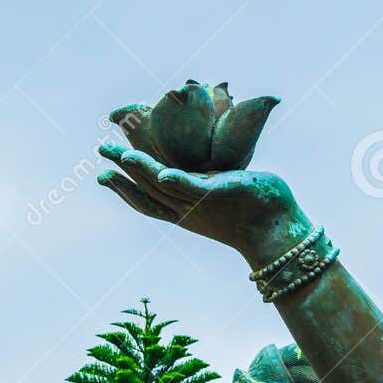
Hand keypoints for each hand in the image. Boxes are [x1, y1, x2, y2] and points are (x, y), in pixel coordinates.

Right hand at [96, 142, 305, 262]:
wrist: (281, 230)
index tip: (100, 175)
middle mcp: (189, 210)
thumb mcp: (221, 196)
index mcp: (185, 211)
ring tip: (122, 154)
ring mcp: (204, 204)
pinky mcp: (224, 193)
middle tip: (101, 151)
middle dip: (123, 172)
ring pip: (166, 188)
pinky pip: (197, 189)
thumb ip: (203, 184)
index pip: (146, 201)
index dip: (122, 189)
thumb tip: (198, 171)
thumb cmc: (255, 210)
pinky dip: (178, 182)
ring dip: (142, 171)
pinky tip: (162, 171)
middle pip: (148, 190)